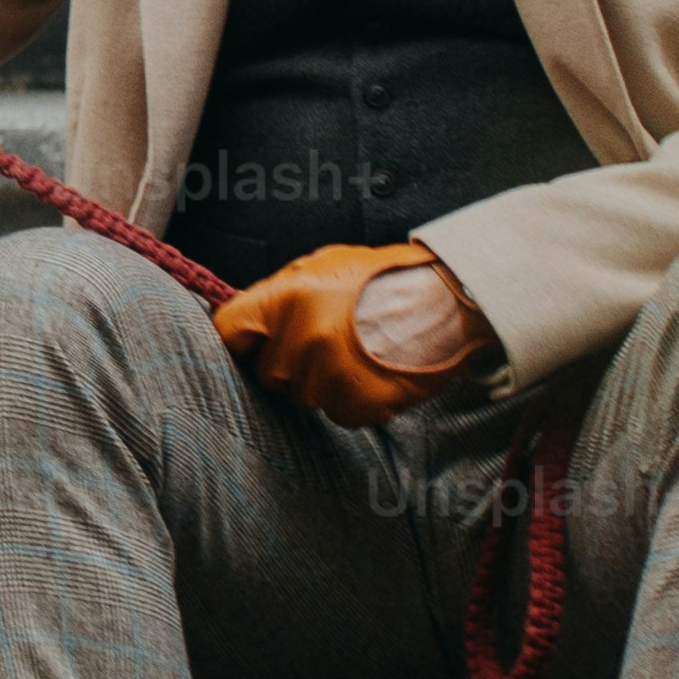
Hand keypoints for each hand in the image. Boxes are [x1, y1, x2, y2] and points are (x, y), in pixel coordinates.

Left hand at [214, 244, 492, 426]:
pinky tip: (375, 376)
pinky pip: (341, 414)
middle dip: (292, 365)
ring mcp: (329, 376)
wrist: (449, 302)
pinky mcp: (357, 404)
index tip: (248, 348)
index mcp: (286, 298)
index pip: (228, 331)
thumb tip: (257, 316)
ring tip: (360, 357)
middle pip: (269, 373)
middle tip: (328, 346)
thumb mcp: (328, 264)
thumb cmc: (388, 279)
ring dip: (327, 385)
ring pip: (306, 397)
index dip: (238, 342)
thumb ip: (285, 290)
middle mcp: (301, 339)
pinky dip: (355, 402)